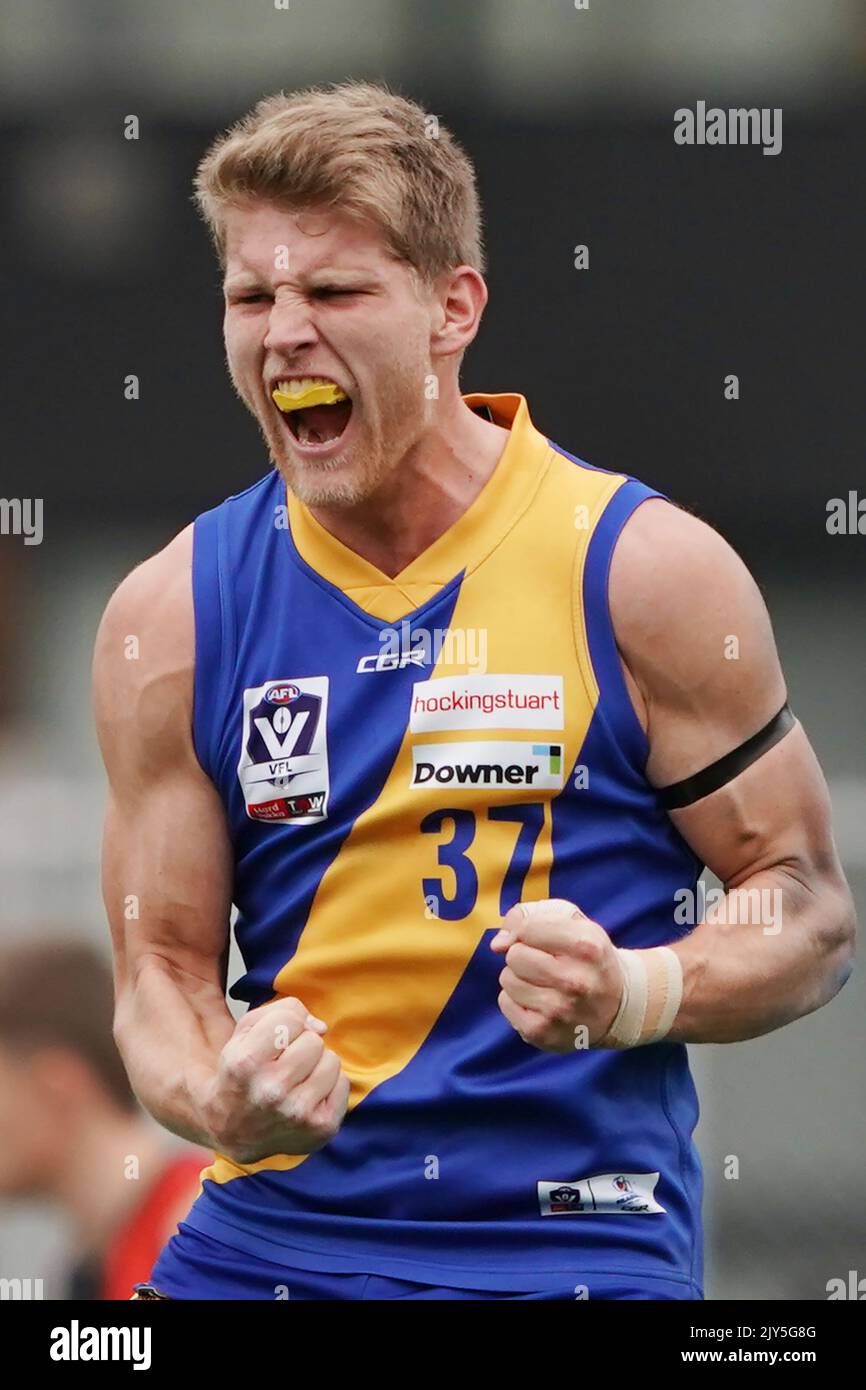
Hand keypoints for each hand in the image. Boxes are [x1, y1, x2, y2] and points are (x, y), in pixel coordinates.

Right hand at [200, 996, 349, 1162]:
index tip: (274, 1042)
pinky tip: (307, 1095)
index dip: (286, 1025)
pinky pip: (343, 1083)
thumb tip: (321, 1027)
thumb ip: (281, 1012)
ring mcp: (298, 1112)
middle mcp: (271, 1090)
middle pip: (314, 1040)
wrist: (234, 1132)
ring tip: (297, 1079)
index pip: (290, 1018)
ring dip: (317, 1065)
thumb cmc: (242, 1074)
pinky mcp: (321, 1127)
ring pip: (332, 1060)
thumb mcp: (244, 1034)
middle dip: (302, 1045)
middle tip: (285, 1063)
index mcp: (246, 1063)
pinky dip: (329, 1086)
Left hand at [490, 899, 623, 1052]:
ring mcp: (558, 1011)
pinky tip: (539, 1002)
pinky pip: (505, 1002)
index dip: (529, 931)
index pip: (528, 928)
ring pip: (507, 979)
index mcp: (587, 947)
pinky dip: (516, 1000)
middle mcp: (576, 981)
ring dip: (520, 977)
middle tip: (546, 964)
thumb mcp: (572, 921)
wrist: (617, 1006)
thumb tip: (498, 943)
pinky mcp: (542, 1033)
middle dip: (524, 955)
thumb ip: (529, 916)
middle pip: (515, 955)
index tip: (543, 940)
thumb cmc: (587, 957)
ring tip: (544, 983)